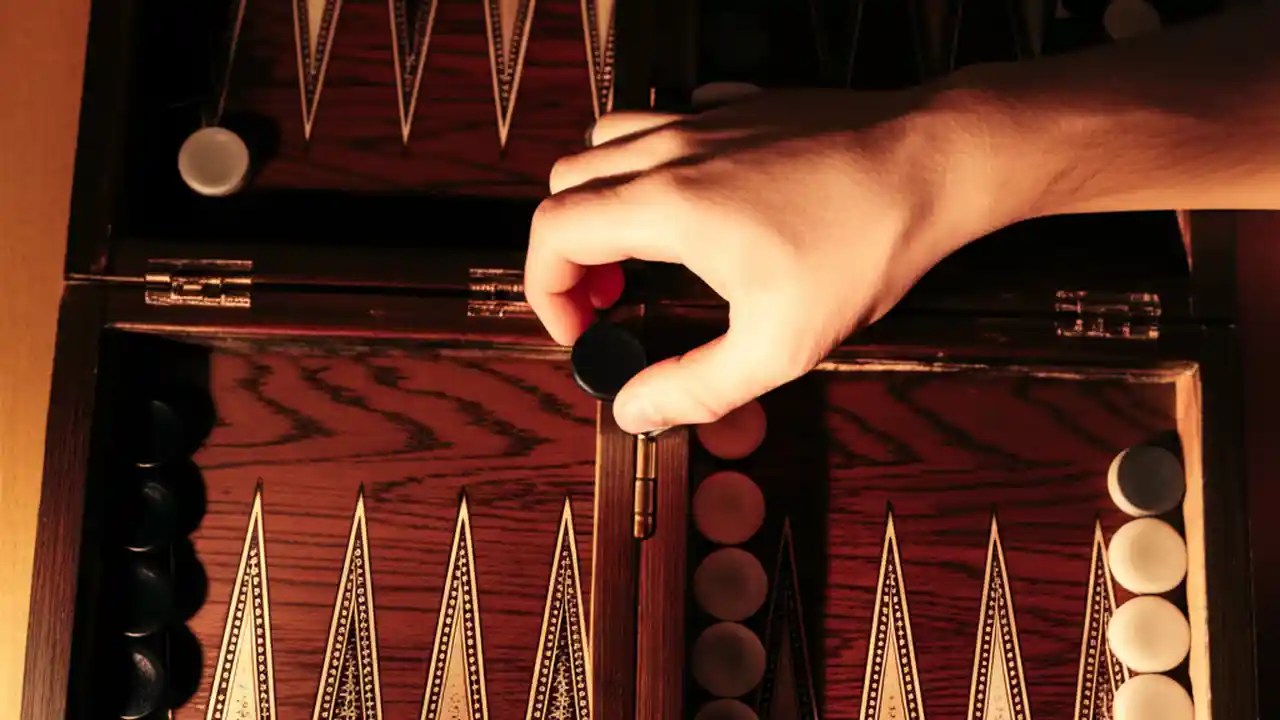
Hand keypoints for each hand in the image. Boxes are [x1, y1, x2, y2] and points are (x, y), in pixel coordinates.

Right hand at [525, 87, 1030, 433]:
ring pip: (605, 143)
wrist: (933, 162)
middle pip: (567, 186)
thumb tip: (634, 412)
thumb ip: (694, 386)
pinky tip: (693, 201)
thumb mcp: (779, 345)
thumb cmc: (863, 246)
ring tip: (637, 250)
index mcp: (665, 205)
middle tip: (606, 300)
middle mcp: (671, 150)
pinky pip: (664, 120)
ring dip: (600, 199)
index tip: (580, 330)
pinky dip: (651, 163)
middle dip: (567, 250)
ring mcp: (705, 120)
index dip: (546, 291)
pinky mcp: (740, 107)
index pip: (552, 233)